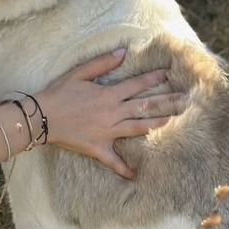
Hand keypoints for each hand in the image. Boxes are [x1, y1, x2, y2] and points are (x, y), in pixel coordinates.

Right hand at [36, 49, 186, 178]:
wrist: (41, 117)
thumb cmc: (58, 93)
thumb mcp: (79, 73)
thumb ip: (102, 63)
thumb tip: (123, 53)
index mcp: (108, 94)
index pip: (137, 85)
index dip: (154, 79)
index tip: (170, 75)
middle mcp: (112, 113)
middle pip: (145, 106)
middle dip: (167, 102)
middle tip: (187, 100)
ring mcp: (107, 132)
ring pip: (137, 128)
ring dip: (156, 125)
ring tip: (174, 122)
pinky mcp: (98, 148)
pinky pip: (113, 160)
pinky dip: (123, 168)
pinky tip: (135, 175)